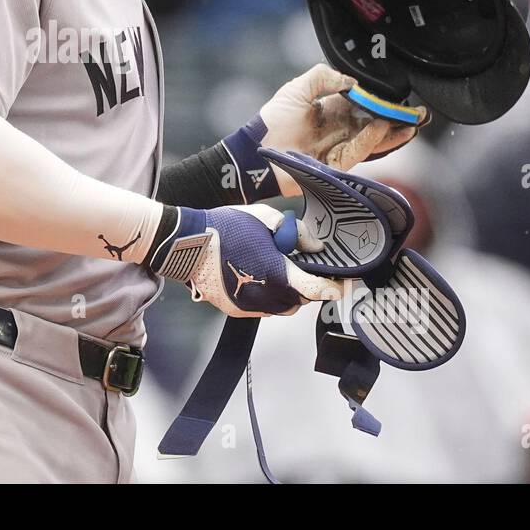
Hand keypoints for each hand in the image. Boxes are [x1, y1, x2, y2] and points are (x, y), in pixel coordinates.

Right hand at [150, 204, 342, 318]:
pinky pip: (263, 309)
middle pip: (300, 301)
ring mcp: (251, 307)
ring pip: (282, 308)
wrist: (188, 244)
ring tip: (279, 273)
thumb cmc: (227, 227)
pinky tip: (259, 278)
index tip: (341, 286)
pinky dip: (268, 297)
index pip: (316, 290)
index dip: (333, 289)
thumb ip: (297, 234)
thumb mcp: (267, 218)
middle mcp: (267, 297)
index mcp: (278, 274)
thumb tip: (316, 247)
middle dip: (306, 288)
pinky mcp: (237, 310)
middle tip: (303, 270)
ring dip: (287, 294)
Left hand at [258, 64, 420, 172]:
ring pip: (371, 141)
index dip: (381, 103)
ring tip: (409, 124)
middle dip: (396, 120)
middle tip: (417, 114)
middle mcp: (340, 130)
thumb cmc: (271, 122)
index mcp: (332, 111)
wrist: (255, 151)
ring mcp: (338, 148)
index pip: (363, 105)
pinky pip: (356, 152)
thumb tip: (351, 82)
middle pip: (374, 125)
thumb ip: (322, 77)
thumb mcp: (296, 89)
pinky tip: (380, 127)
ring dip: (392, 133)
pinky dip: (369, 140)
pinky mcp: (334, 165)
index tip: (399, 98)